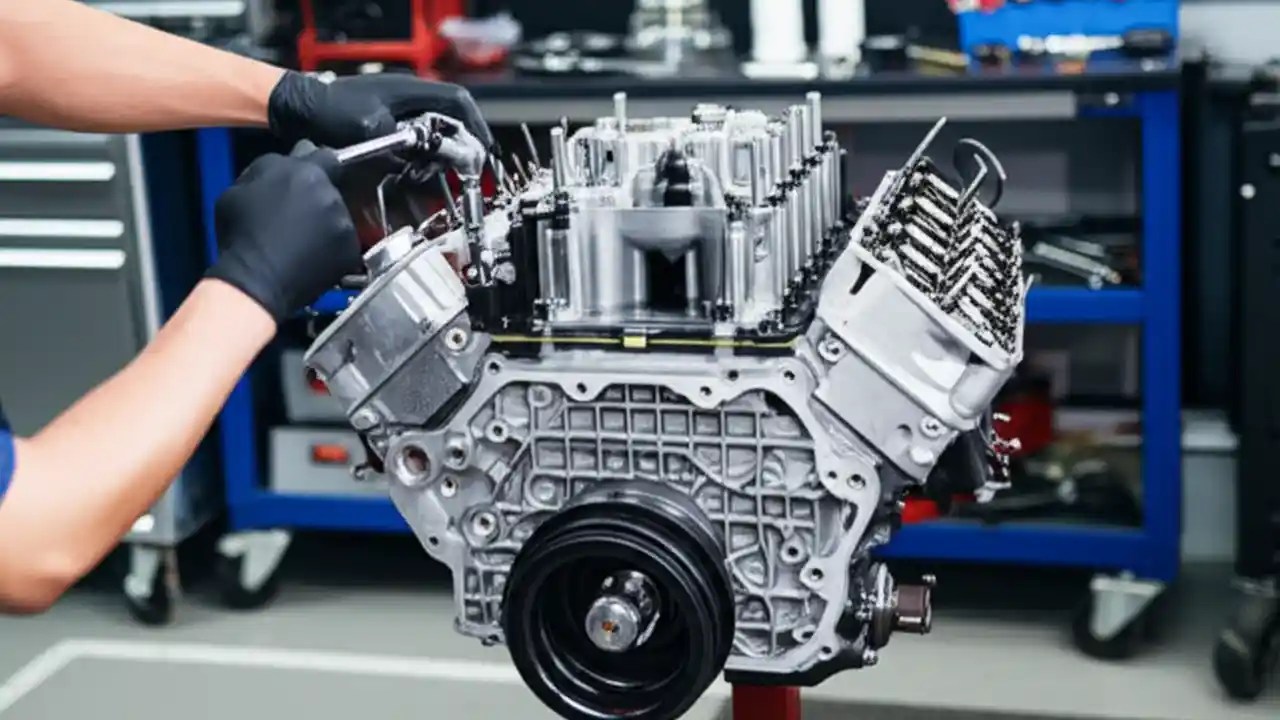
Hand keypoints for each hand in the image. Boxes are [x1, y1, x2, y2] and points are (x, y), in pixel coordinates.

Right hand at [206, 147, 358, 322]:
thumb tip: (278, 167)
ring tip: (303, 240)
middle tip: (300, 213)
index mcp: (302, 171)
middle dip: (317, 193)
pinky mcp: (351, 247)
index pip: (320, 152)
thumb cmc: (240, 238)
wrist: (256, 281)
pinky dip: (333, 247)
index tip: (307, 174)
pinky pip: (344, 241)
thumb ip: (265, 172)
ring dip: (326, 220)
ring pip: (338, 213)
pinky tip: (313, 256)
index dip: (313, 162)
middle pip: (330, 184)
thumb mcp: (237, 191)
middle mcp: (328, 191)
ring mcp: (343, 220)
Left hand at [267, 71, 493, 150]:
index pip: (458, 102)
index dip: (476, 125)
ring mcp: (396, 111)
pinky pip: (413, 142)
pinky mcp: (385, 124)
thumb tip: (421, 161)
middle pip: (449, 121)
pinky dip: (416, 158)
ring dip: (434, 156)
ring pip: (432, 134)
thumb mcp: (370, 130)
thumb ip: (402, 145)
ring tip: (425, 174)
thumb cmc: (330, 112)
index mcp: (410, 91)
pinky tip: (408, 172)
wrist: (298, 110)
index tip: (483, 148)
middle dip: (456, 146)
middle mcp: (407, 98)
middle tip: (459, 168)